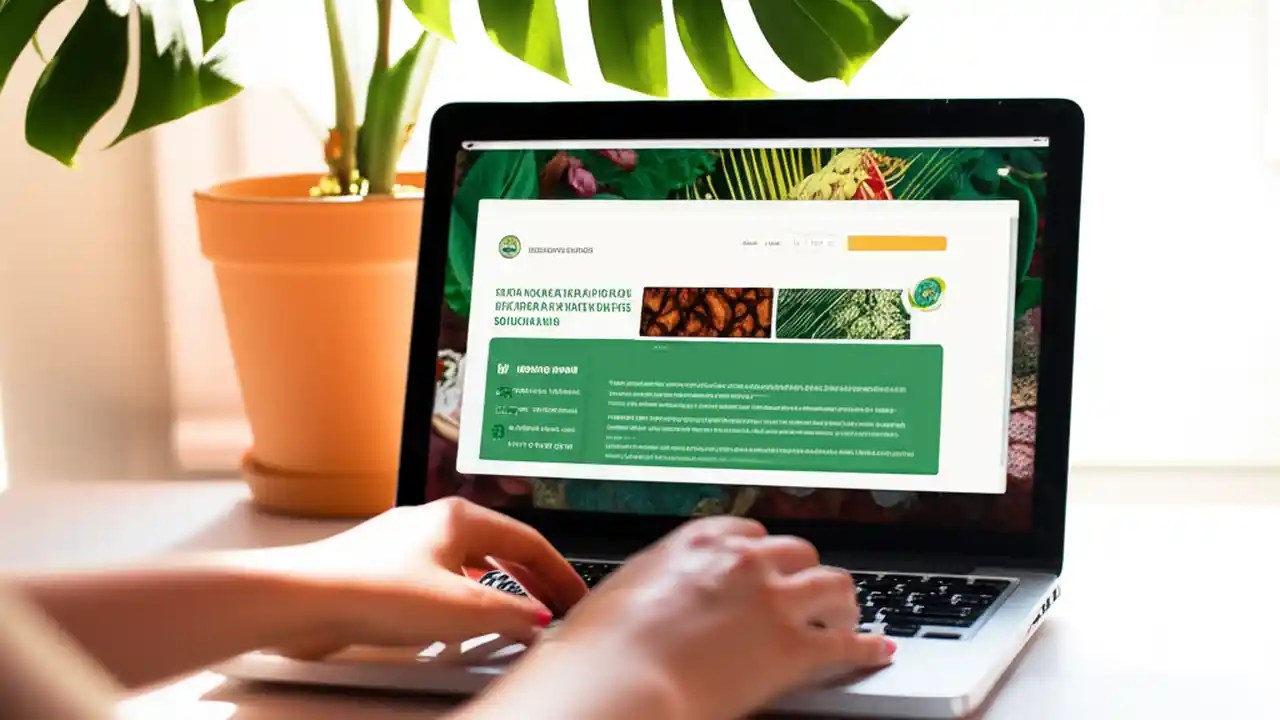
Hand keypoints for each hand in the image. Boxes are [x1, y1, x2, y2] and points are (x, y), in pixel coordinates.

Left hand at [233, 498, 586, 656]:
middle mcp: (434, 522)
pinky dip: (462, 596)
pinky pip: (439, 578)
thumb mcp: (460, 609)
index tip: (575, 597)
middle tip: (553, 605)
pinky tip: (457, 621)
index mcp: (459, 518)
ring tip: (513, 613)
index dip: (559, 573)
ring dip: (498, 588)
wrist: (301, 598)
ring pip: (468, 563)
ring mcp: (406, 543)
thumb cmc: (371, 591)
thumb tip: (539, 617)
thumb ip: (510, 614)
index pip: (529, 542)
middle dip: (531, 578)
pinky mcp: (382, 568)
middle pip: (500, 548)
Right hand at [464, 517, 893, 719]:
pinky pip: (847, 642)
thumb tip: (640, 601)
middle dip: (803, 574)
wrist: (616, 682)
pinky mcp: (794, 648)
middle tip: (807, 595)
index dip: (763, 553)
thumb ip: (650, 586)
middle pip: (798, 553)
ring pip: (833, 585)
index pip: (750, 532)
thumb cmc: (601, 648)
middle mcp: (742, 561)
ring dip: (840, 602)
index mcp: (698, 542)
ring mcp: (773, 601)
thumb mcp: (620, 594)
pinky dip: (865, 647)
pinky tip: (876, 651)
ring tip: (845, 617)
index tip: (768, 566)